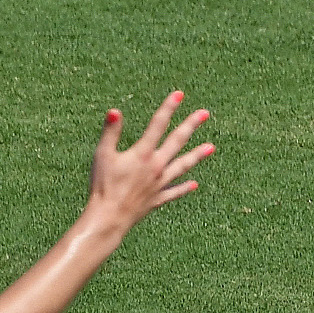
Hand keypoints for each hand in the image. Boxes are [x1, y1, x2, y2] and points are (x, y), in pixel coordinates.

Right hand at [86, 91, 212, 229]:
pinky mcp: (158, 199)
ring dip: (197, 155)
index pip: (158, 125)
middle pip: (177, 141)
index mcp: (142, 153)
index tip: (179, 95)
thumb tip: (115, 111)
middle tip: (204, 113)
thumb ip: (111, 132)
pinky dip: (184, 188)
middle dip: (190, 125)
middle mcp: (156, 166)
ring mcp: (159, 183)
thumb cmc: (103, 185)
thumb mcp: (102, 155)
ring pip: (183, 166)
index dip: (168, 108)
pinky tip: (194, 184)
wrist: (109, 217)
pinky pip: (174, 192)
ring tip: (211, 147)